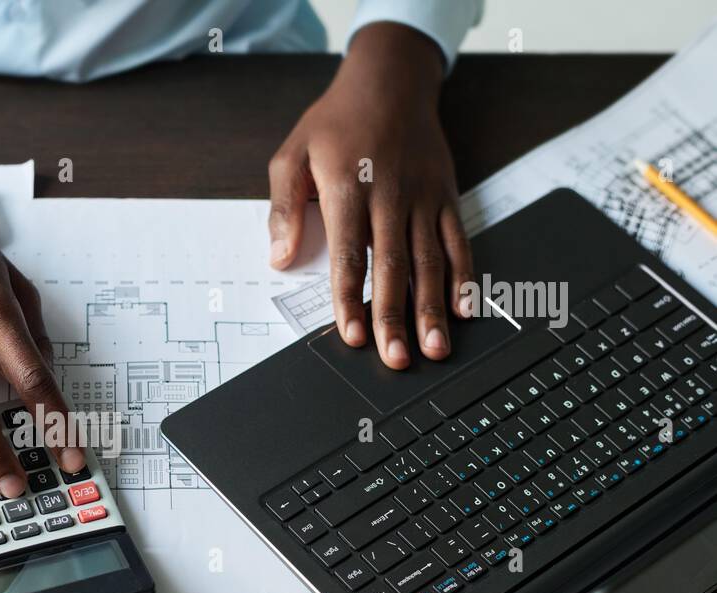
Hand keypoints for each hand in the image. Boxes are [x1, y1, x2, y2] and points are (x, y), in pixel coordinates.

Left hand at [267, 22, 473, 368]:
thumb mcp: (292, 154)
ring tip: (435, 348)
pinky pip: (458, 241)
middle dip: (395, 317)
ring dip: (433, 308)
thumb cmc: (335, 122)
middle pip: (393, 267)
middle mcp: (390, 197)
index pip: (349, 255)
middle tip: (397, 359)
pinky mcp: (446, 196)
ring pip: (430, 261)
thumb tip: (279, 258)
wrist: (390, 80)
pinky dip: (463, 276)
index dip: (350, 298)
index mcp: (348, 190)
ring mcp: (423, 197)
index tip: (352, 335)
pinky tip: (464, 308)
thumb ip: (284, 208)